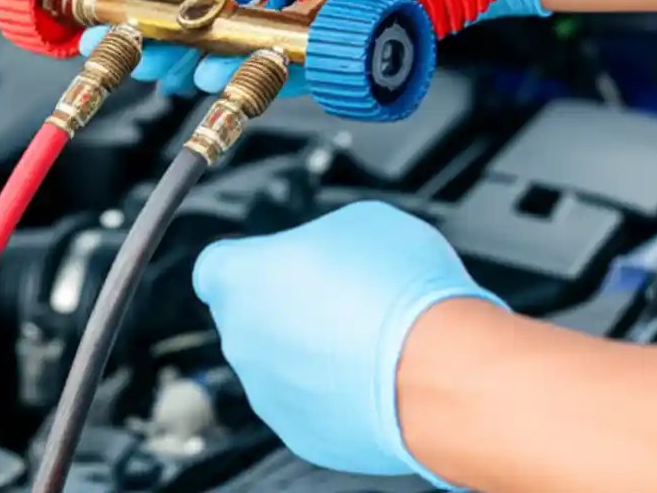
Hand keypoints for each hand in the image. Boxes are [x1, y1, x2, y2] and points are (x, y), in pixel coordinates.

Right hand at [91, 0, 544, 95]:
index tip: (130, 13)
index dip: (166, 0)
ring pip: (256, 52)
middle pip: (221, 26)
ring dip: (213, 68)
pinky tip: (238, 80)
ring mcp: (324, 22)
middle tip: (138, 57)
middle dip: (174, 46)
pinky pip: (310, 72)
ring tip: (183, 72)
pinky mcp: (357, 47)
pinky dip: (273, 79)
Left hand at [192, 202, 505, 487]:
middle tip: (341, 295)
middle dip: (287, 306)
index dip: (249, 261)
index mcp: (240, 278)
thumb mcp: (361, 221)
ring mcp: (268, 393)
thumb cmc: (400, 290)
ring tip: (369, 338)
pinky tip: (376, 378)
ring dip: (312, 351)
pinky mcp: (301, 435)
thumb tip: (321, 251)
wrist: (440, 370)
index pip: (215, 266)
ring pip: (280, 364)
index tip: (276, 261)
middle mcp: (241, 340)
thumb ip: (319, 237)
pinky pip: (309, 405)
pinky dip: (334, 394)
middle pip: (251, 316)